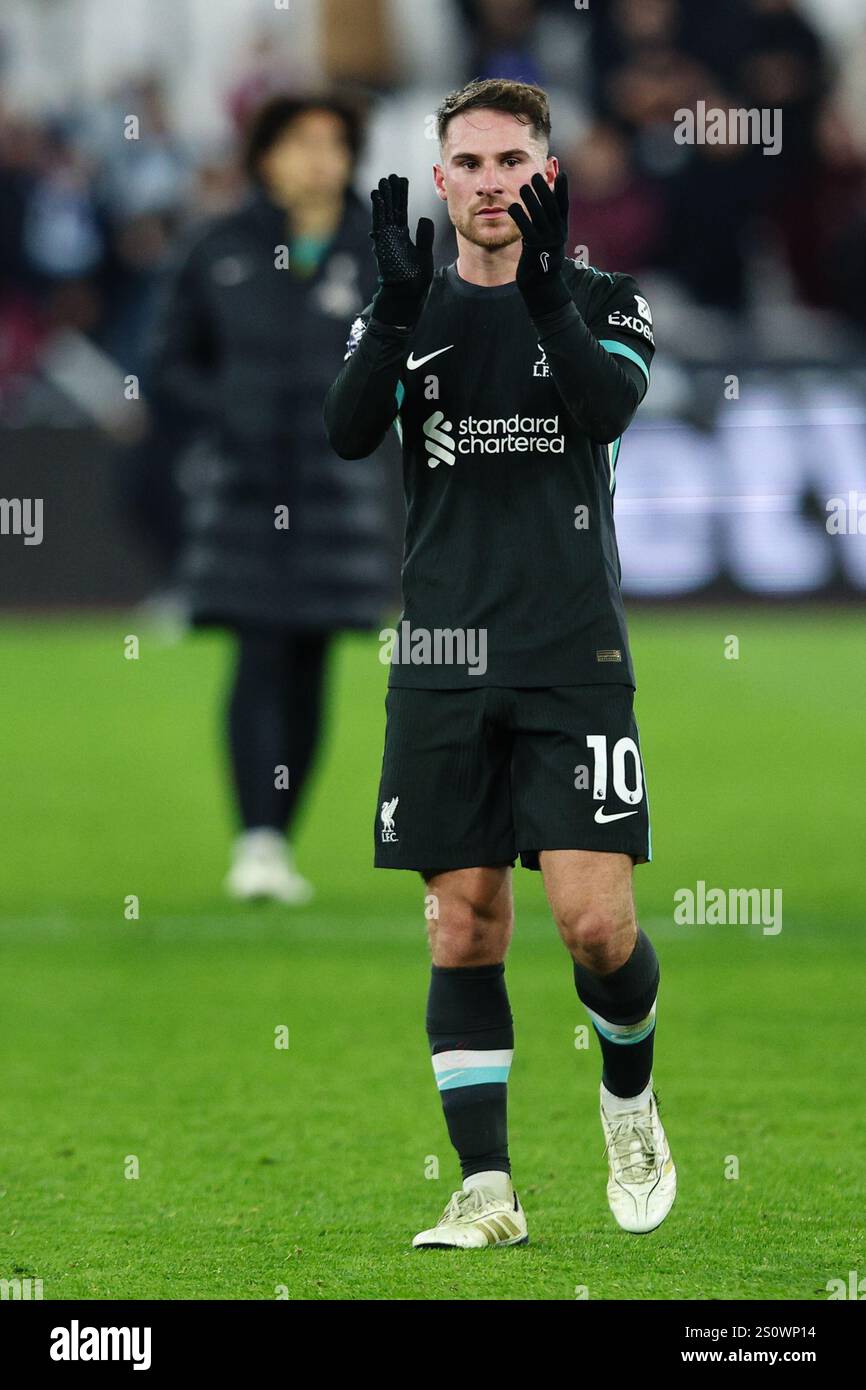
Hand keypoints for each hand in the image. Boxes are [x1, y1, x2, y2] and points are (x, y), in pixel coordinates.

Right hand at [369, 174, 434, 324]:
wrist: (408, 293)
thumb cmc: (415, 278)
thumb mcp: (424, 252)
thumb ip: (424, 236)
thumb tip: (423, 218)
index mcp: (402, 236)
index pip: (401, 211)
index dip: (401, 196)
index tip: (401, 181)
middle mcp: (392, 235)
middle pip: (391, 208)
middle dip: (391, 192)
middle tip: (391, 176)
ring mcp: (386, 238)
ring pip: (384, 212)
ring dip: (383, 197)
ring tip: (383, 181)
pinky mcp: (383, 243)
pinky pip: (379, 222)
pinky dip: (378, 209)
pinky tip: (378, 195)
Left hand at [507, 171, 570, 316]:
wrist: (542, 286)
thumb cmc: (542, 260)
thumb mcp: (548, 240)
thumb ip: (547, 223)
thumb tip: (544, 204)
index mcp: (561, 230)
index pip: (564, 206)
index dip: (563, 189)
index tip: (562, 172)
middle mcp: (557, 234)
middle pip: (551, 207)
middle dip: (544, 190)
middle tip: (535, 175)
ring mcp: (546, 242)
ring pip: (539, 216)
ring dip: (531, 200)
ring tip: (523, 186)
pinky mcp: (534, 250)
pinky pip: (526, 229)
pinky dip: (520, 217)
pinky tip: (512, 206)